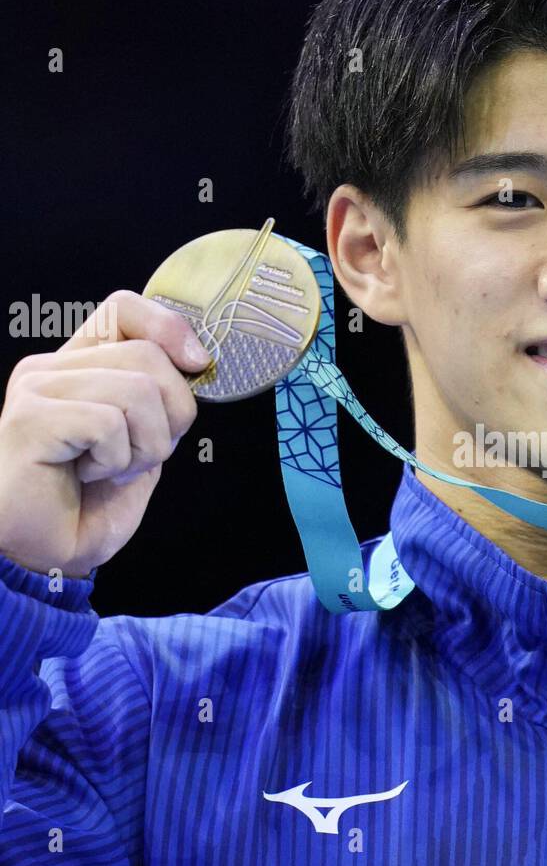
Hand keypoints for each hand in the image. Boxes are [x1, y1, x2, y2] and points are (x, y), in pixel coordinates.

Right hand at [0, 291, 210, 576]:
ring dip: (145, 446)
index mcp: (77, 367)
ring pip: (137, 390)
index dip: (170, 328)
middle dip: (172, 416)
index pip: (124, 308)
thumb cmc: (85, 506)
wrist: (44, 558)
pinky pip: (108, 423)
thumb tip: (196, 359)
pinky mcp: (31, 419)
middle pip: (148, 355)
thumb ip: (159, 399)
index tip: (197, 365)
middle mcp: (51, 369)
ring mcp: (36, 390)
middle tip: (141, 455)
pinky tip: (88, 477)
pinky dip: (116, 461)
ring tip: (110, 471)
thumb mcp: (139, 443)